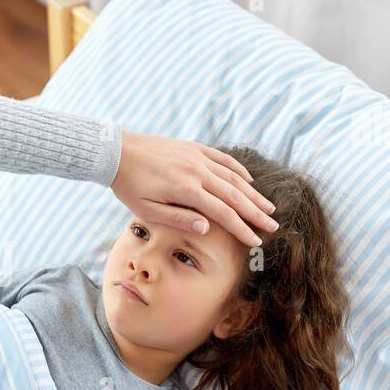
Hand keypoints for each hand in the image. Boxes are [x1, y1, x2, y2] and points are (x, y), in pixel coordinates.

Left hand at [112, 133, 278, 247]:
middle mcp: (197, 171)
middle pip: (235, 195)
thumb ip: (178, 219)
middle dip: (256, 213)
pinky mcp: (194, 148)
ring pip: (233, 177)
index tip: (256, 241)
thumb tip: (207, 229)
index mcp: (186, 190)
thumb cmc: (128, 185)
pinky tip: (249, 181)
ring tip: (268, 208)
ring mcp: (197, 157)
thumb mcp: (147, 210)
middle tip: (273, 227)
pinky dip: (238, 171)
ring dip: (253, 193)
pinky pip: (223, 159)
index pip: (223, 213)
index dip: (242, 228)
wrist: (116, 152)